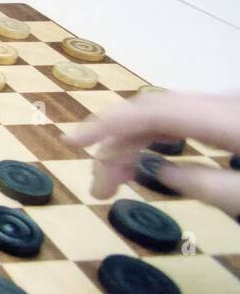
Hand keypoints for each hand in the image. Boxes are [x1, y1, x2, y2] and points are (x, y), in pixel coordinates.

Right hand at [66, 92, 239, 217]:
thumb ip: (207, 186)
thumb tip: (157, 172)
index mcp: (221, 119)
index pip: (149, 112)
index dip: (105, 124)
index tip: (70, 143)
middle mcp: (216, 104)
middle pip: (149, 112)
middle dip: (113, 145)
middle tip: (99, 189)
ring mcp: (224, 106)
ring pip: (161, 114)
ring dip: (130, 142)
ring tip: (117, 179)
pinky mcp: (228, 113)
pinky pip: (179, 118)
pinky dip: (152, 136)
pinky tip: (146, 156)